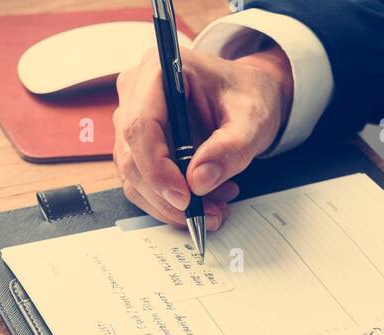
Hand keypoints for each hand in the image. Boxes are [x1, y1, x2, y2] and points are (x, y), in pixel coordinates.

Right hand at [113, 45, 292, 229]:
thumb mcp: (252, 119)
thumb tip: (199, 181)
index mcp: (158, 69)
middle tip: (206, 214)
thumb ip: (230, 148)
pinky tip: (204, 201)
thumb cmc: (247, 96)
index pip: (141, 126)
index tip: (185, 197)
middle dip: (167, 196)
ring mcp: (131, 120)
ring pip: (134, 177)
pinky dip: (170, 202)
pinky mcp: (136, 146)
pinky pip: (142, 183)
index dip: (157, 168)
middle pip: (133, 157)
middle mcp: (135, 93)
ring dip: (170, 204)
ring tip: (213, 209)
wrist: (247, 96)